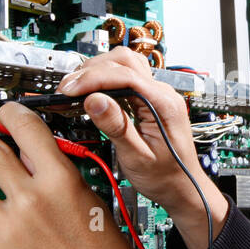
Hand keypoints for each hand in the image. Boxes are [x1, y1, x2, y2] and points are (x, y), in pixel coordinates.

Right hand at [58, 47, 227, 248]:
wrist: (182, 187)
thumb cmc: (165, 177)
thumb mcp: (137, 158)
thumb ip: (117, 127)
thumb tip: (94, 100)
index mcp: (164, 104)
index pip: (126, 75)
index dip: (93, 79)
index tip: (70, 90)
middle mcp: (162, 93)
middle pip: (124, 61)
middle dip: (92, 71)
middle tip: (67, 90)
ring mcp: (156, 94)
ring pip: (124, 64)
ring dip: (97, 71)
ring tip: (75, 89)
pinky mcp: (148, 99)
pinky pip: (125, 78)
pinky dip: (104, 79)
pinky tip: (90, 91)